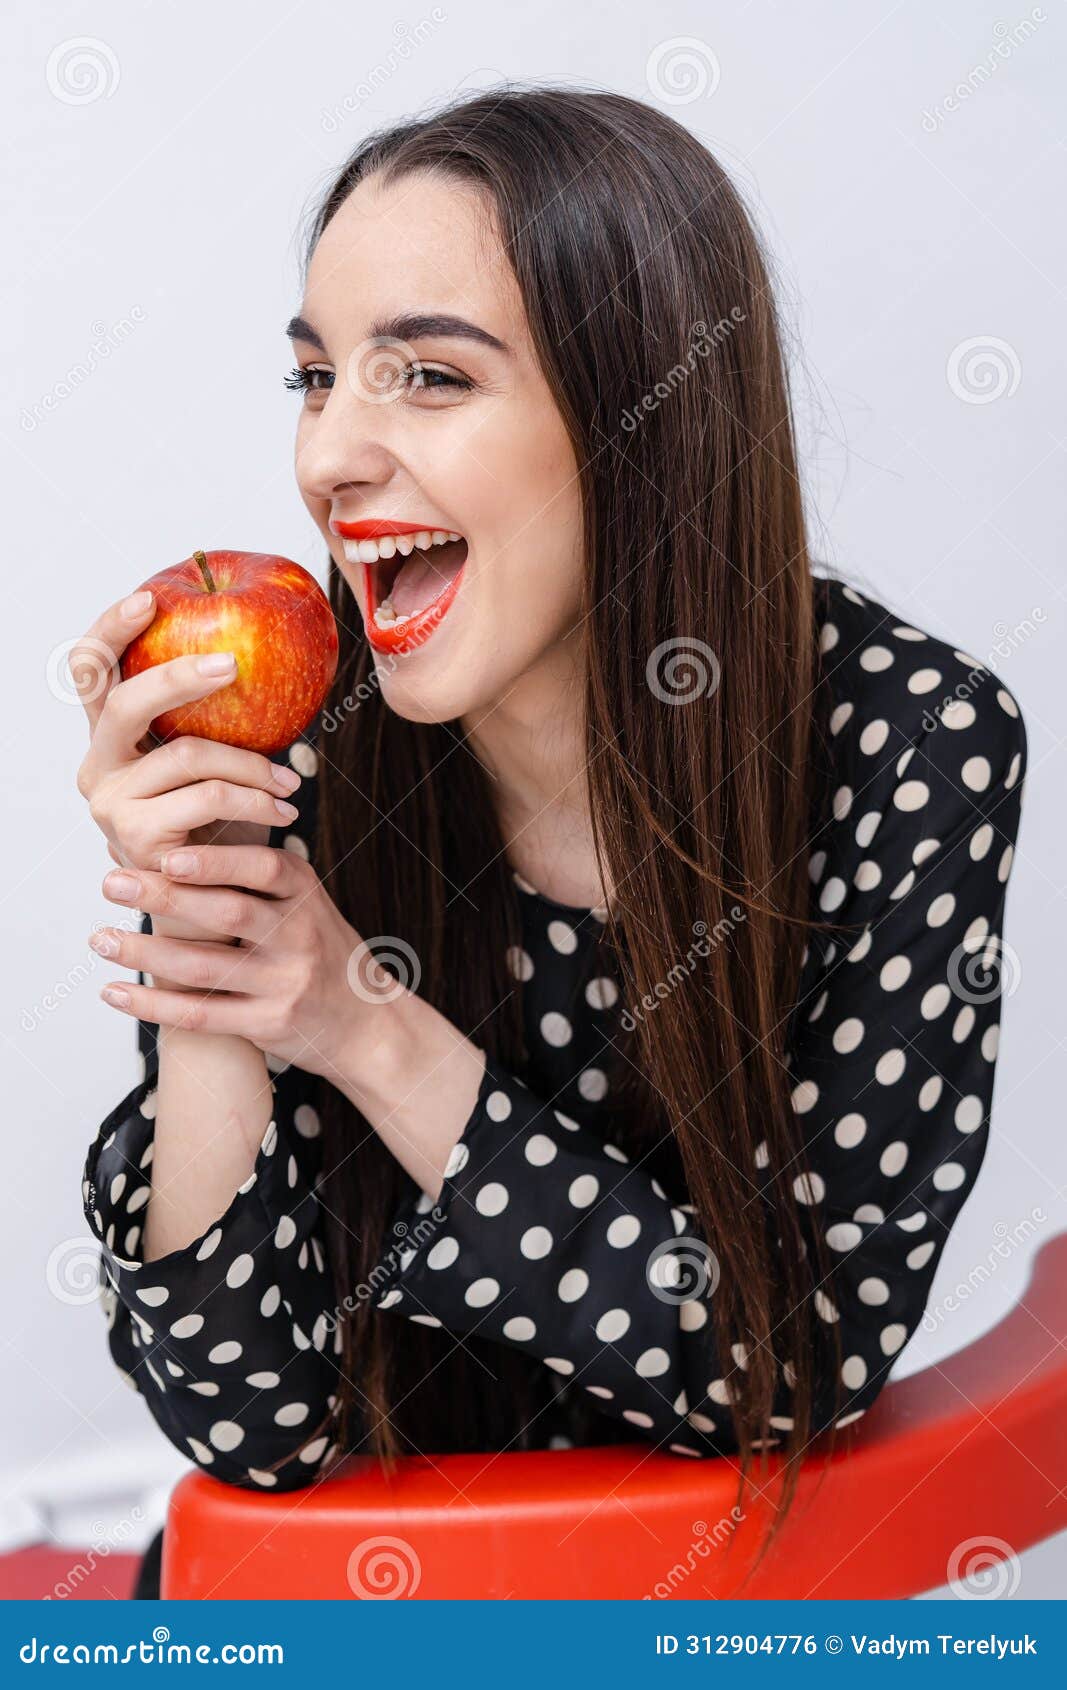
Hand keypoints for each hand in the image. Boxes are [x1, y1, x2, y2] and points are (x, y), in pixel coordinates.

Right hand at [72, 588, 302, 938]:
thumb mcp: (217, 765)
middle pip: (127, 702)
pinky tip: (284, 808)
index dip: (113, 629)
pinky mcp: (138, 838)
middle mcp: (98, 766)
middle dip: (181, 677)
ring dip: (252, 764)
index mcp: (110, 737)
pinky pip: (207, 797)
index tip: (150, 596)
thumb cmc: (219, 824)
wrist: (214, 903)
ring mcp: (112, 804)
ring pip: (187, 755)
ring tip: (290, 782)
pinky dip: (255, 797)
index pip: (92, 670)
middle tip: (232, 664)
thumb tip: (275, 654)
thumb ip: (222, 720)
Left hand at [91, 842, 402, 1084]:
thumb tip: (173, 840)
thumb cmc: (321, 951)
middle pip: (228, 911)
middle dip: (165, 896)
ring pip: (206, 966)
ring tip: (100, 939)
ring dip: (145, 952)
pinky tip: (115, 992)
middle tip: (110, 882)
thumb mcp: (305, 903)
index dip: (215, 861)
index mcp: (305, 894)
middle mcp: (299, 935)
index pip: (262, 868)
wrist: (368, 1023)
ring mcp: (285, 982)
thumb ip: (255, 876)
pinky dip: (154, 1004)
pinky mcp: (269, 1024)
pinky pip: (201, 1015)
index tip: (165, 853)